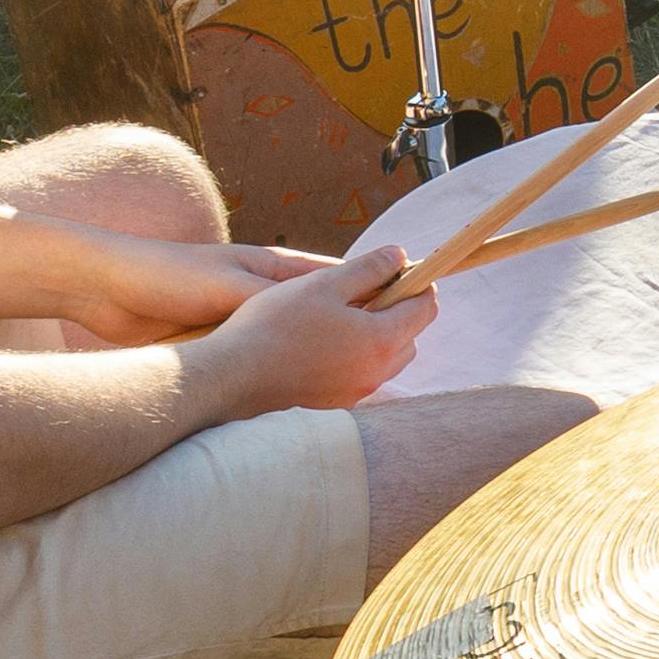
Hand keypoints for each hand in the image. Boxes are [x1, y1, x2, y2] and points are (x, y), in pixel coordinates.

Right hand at [185, 246, 436, 418]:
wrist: (233, 376)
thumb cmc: (276, 324)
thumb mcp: (324, 284)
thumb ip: (368, 269)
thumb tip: (400, 255)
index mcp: (381, 340)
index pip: (425, 309)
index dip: (419, 284)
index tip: (400, 270)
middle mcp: (377, 372)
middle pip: (410, 336)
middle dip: (399, 310)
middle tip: (368, 289)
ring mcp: (357, 392)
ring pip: (387, 358)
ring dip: (378, 334)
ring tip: (344, 313)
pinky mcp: (336, 403)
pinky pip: (362, 374)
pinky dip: (358, 355)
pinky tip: (326, 340)